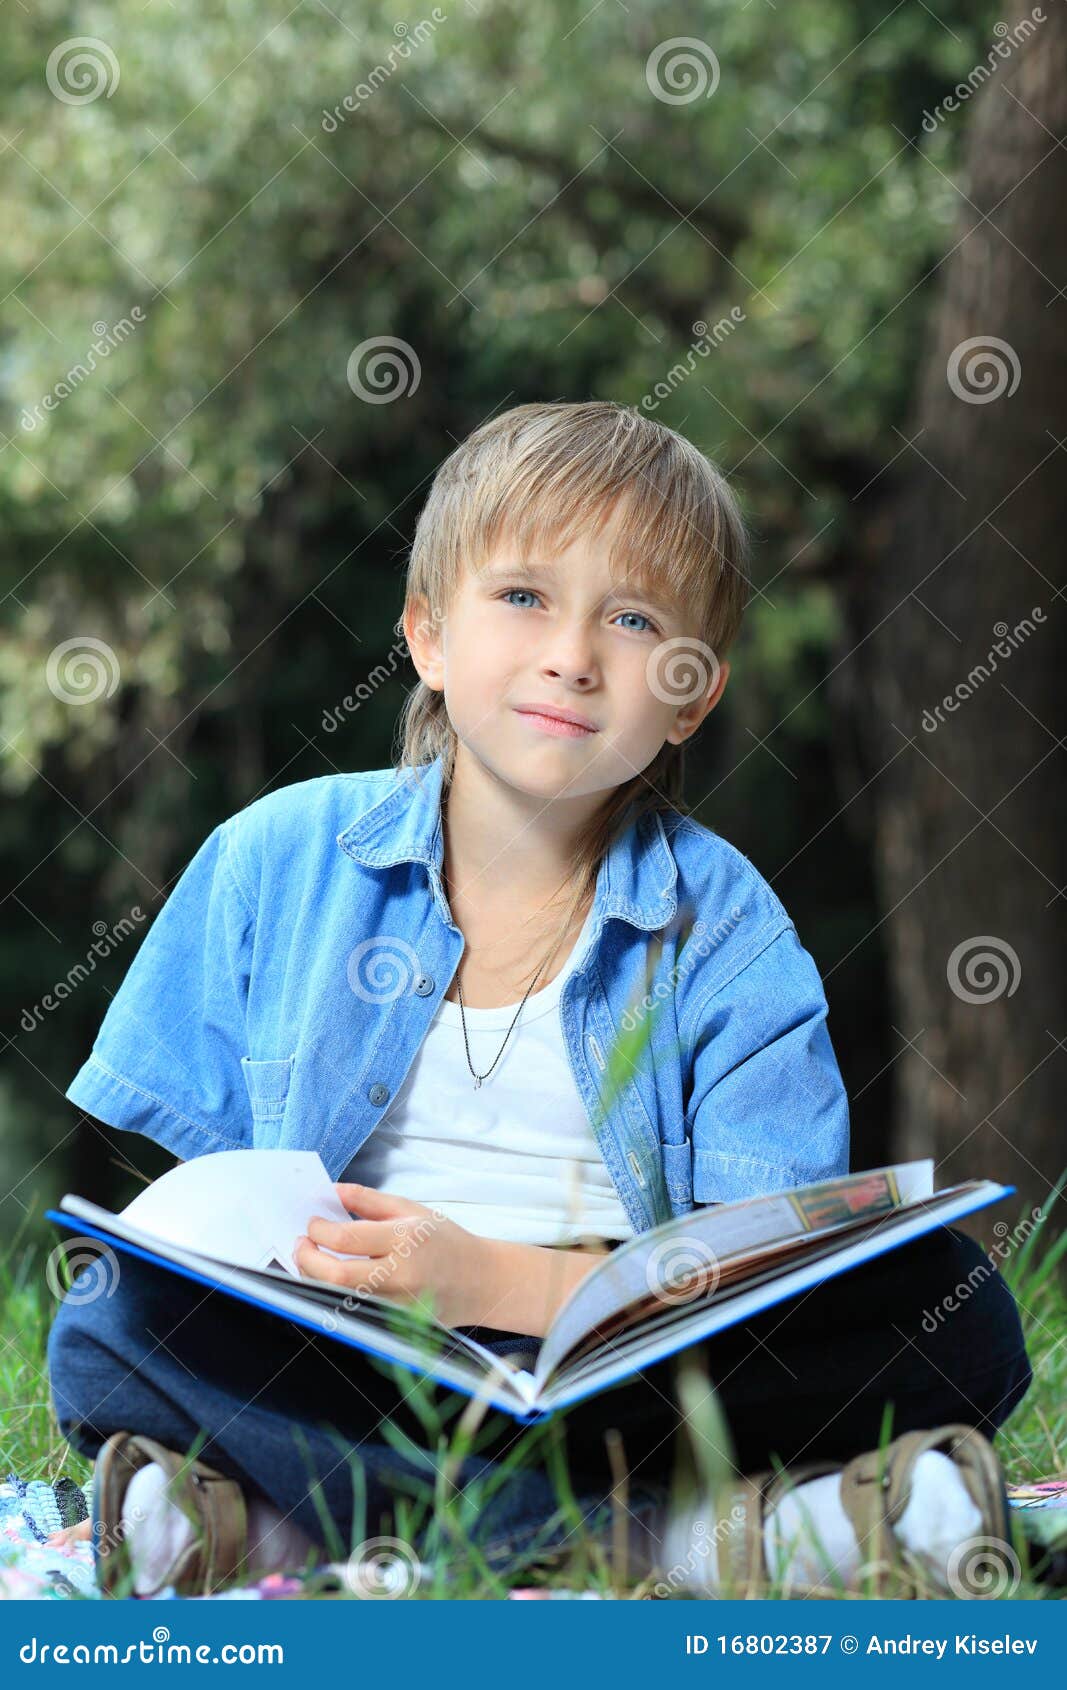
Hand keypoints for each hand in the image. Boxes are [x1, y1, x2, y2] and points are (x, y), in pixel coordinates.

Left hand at [292, 1181, 488, 1328]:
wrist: (480, 1281)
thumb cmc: (445, 1241)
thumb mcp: (411, 1209)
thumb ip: (369, 1200)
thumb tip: (332, 1190)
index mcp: (405, 1239)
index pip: (346, 1238)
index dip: (319, 1230)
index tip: (313, 1223)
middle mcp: (400, 1275)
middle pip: (336, 1276)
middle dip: (307, 1258)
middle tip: (301, 1244)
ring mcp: (396, 1305)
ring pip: (339, 1297)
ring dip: (317, 1277)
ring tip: (313, 1259)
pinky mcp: (394, 1323)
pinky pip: (353, 1309)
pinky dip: (335, 1294)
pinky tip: (332, 1278)